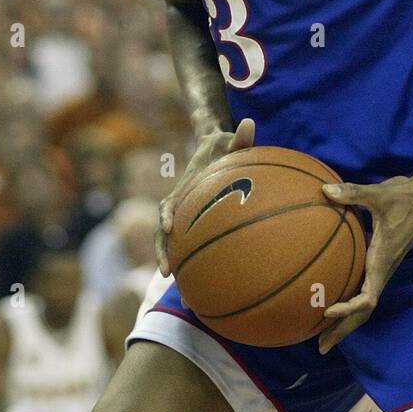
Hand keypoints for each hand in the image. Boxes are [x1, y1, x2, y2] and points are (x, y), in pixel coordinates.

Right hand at [156, 117, 254, 274]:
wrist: (214, 146)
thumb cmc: (225, 146)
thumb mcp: (232, 141)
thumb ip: (241, 136)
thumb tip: (250, 123)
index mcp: (185, 188)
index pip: (168, 204)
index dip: (167, 215)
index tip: (169, 228)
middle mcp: (179, 203)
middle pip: (163, 231)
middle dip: (162, 250)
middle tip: (167, 272)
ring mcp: (184, 214)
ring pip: (172, 242)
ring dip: (173, 261)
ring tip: (182, 289)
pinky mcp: (193, 221)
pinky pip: (189, 243)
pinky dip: (192, 261)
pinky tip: (207, 284)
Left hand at [318, 175, 412, 353]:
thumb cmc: (403, 197)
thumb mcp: (378, 193)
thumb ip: (352, 193)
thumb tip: (324, 190)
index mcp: (382, 261)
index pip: (367, 297)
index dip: (348, 309)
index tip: (327, 311)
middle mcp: (382, 270)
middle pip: (363, 311)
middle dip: (343, 329)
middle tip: (320, 345)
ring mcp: (382, 267)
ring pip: (364, 304)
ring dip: (345, 321)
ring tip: (322, 332)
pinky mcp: (381, 261)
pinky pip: (364, 288)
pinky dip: (348, 300)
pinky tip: (331, 297)